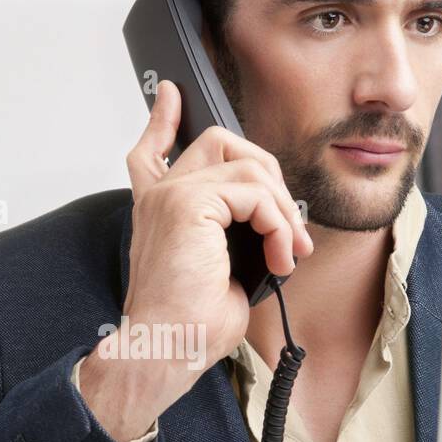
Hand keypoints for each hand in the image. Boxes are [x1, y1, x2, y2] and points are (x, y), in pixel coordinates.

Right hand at [76, 81, 312, 441]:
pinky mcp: (187, 202)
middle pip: (219, 142)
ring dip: (283, 210)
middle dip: (268, 173)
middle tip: (289, 226)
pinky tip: (279, 257)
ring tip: (287, 253)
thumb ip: (238, 236)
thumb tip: (278, 230)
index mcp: (158, 211)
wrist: (166, 348)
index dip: (162, 119)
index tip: (170, 94)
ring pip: (248, 166)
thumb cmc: (188, 327)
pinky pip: (255, 192)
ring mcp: (170, 195)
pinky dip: (279, 224)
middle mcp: (158, 197)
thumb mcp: (223, 274)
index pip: (152, 152)